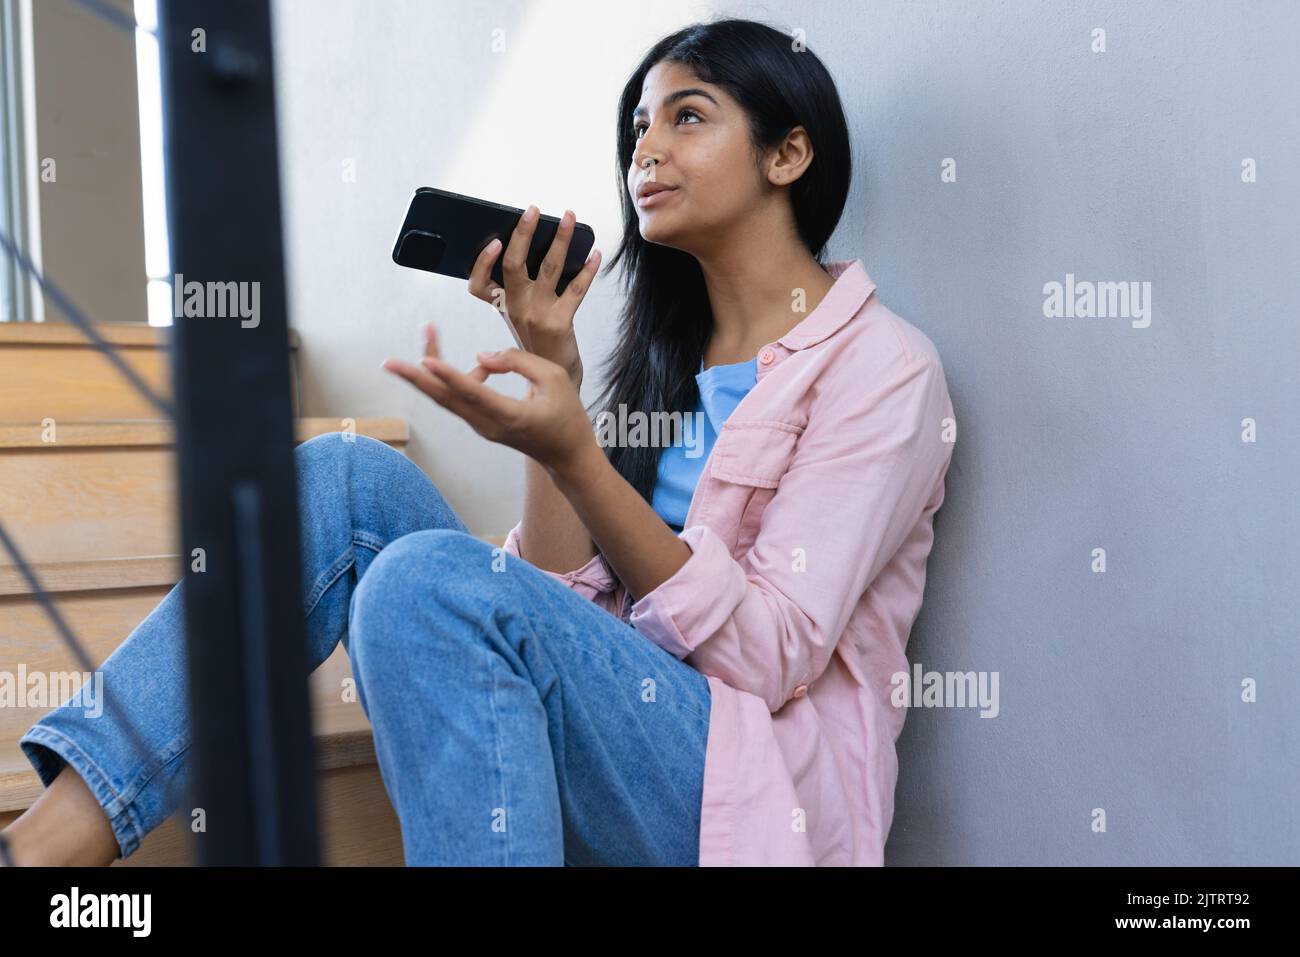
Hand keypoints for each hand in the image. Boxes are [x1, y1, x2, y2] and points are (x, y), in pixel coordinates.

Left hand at [382, 325, 597, 477]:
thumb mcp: (553, 378)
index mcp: (510, 415)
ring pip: (447, 398)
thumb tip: (480, 355)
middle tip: (389, 362)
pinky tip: (477, 366)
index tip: (425, 360)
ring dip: (430, 371)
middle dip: (416, 378)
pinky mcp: (481, 424)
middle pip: (445, 399)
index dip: (448, 375)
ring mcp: (482, 427)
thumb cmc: (567, 414)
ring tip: (429, 333)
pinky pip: (459, 399)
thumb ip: (518, 361)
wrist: (568, 455)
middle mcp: (489, 425)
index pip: (472, 393)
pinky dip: (455, 378)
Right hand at [467, 204, 600, 388]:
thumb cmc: (540, 344)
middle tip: (532, 210)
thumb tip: (538, 246)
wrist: (557, 379)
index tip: (493, 242)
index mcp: (502, 308)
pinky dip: (589, 269)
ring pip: (548, 268)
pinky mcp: (560, 322)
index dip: (482, 262)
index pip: (478, 285)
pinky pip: (576, 288)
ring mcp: (537, 315)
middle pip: (513, 265)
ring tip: (570, 217)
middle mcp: (515, 309)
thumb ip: (521, 290)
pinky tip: (596, 254)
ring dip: (562, 239)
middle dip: (523, 233)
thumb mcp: (521, 318)